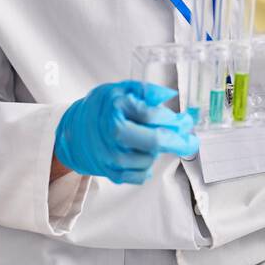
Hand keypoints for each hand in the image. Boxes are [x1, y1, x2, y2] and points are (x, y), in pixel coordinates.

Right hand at [54, 81, 197, 184]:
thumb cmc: (101, 108)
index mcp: (115, 111)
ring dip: (158, 151)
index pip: (153, 116)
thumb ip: (145, 91)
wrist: (74, 131)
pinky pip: (141, 175)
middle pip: (155, 141)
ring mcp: (111, 156)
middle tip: (191, 141)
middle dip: (178, 141)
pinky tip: (143, 154)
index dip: (174, 118)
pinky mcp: (112, 173)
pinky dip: (147, 166)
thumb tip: (168, 95)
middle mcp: (112, 135)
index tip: (185, 120)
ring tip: (151, 140)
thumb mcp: (120, 89)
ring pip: (151, 158)